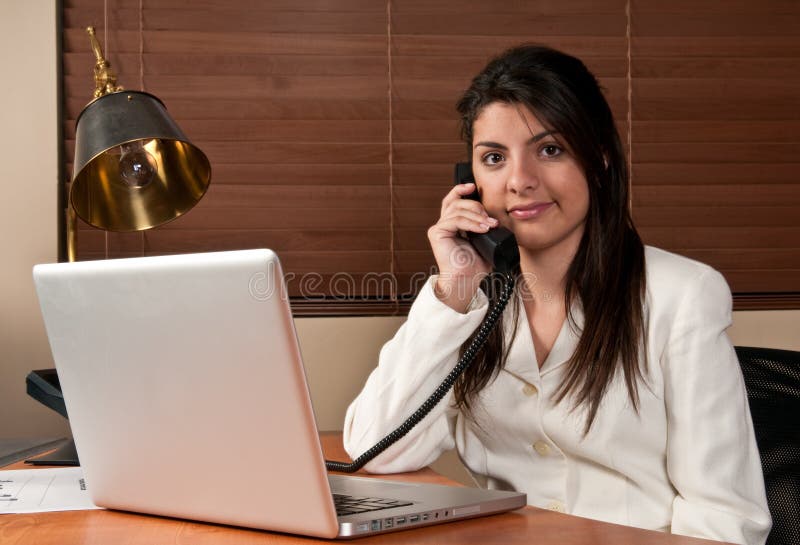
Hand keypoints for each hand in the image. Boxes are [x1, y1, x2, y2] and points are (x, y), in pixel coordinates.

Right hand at [427, 183, 498, 311]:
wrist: (466, 280)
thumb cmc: (474, 265)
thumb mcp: (485, 240)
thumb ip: (486, 226)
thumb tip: (497, 217)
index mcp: (453, 224)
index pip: (453, 200)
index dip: (461, 190)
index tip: (474, 187)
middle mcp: (444, 224)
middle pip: (456, 202)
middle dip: (476, 206)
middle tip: (490, 219)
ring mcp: (439, 228)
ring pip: (457, 209)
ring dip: (476, 215)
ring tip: (489, 225)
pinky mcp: (436, 233)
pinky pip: (455, 220)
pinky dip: (471, 223)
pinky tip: (482, 229)